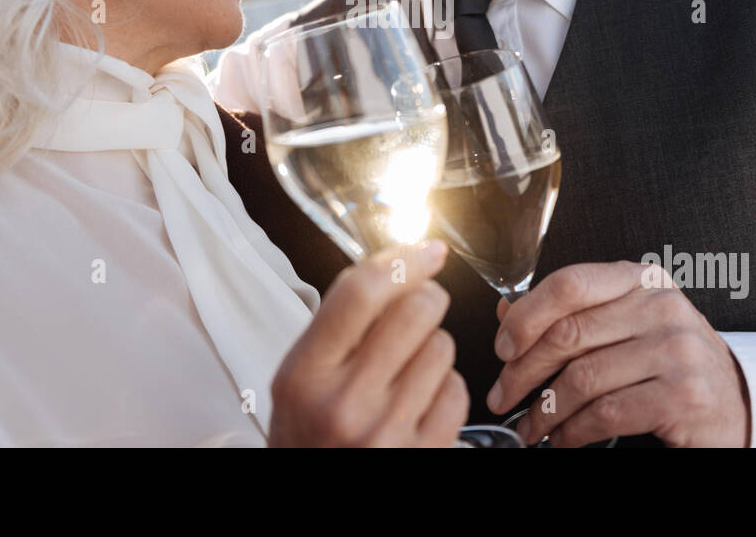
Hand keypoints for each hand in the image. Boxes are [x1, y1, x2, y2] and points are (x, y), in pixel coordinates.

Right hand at [269, 239, 468, 446]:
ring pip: (443, 347)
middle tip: (417, 309)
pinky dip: (445, 388)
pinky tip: (419, 401)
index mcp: (304, 375)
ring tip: (406, 370)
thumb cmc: (308, 436)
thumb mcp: (298, 380)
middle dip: (426, 299)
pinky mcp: (424, 453)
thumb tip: (397, 265)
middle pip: (416, 310)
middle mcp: (344, 403)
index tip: (426, 249)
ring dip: (433, 348)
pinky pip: (457, 390)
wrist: (315, 506)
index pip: (361, 292)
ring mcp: (388, 432)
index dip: (403, 259)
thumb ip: (336, 326)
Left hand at [485, 261, 750, 446]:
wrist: (736, 401)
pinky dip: (574, 432)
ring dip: (545, 410)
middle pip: (569, 334)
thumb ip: (573, 313)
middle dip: (523, 371)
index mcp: (641, 280)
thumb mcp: (626, 324)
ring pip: (583, 379)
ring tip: (531, 427)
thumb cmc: (670, 362)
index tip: (502, 347)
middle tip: (502, 396)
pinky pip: (607, 413)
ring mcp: (677, 350)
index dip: (526, 316)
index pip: (570, 284)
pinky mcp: (683, 395)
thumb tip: (507, 312)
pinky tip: (564, 439)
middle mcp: (661, 307)